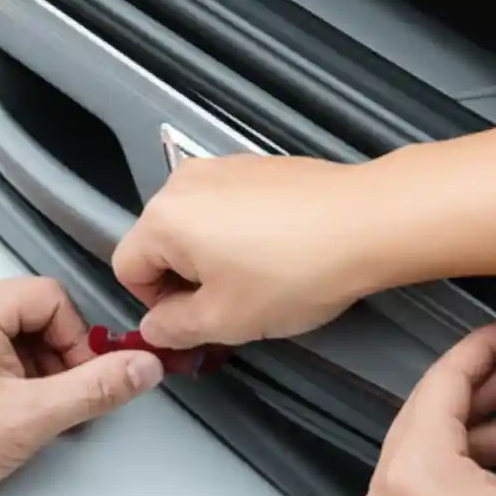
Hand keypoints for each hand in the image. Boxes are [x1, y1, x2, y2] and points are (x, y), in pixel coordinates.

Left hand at [0, 277, 163, 495]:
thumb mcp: (30, 418)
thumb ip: (94, 388)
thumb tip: (142, 366)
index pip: (51, 298)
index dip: (73, 342)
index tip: (71, 383)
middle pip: (23, 310)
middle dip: (44, 356)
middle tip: (39, 404)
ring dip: (15, 361)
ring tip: (3, 409)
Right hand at [113, 155, 387, 348]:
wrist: (369, 222)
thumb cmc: (298, 270)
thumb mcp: (225, 320)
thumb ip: (174, 328)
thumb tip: (157, 327)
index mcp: (164, 218)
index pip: (127, 268)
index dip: (154, 305)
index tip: (191, 323)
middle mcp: (185, 182)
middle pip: (159, 244)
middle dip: (185, 281)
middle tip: (229, 309)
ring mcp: (223, 167)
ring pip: (196, 227)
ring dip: (214, 260)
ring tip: (260, 282)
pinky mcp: (258, 166)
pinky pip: (229, 208)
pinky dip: (241, 236)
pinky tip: (280, 255)